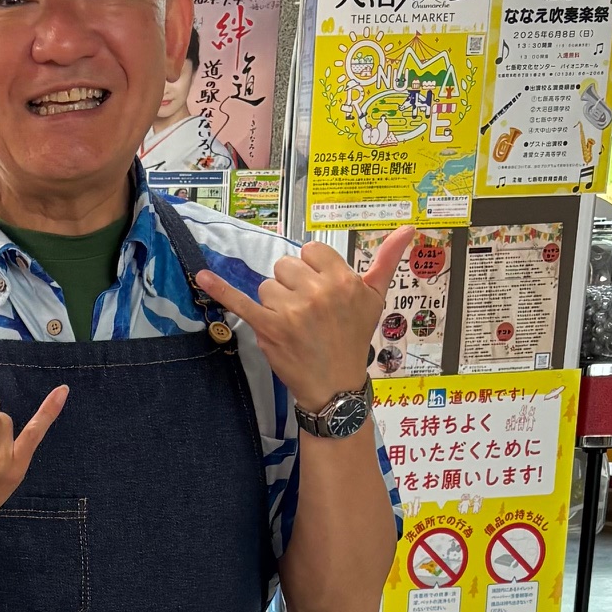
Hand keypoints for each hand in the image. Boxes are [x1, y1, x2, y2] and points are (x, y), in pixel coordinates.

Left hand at [197, 229, 412, 414]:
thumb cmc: (353, 338)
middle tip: (307, 314)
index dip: (312, 270)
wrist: (334, 384)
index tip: (320, 291)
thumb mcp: (375, 299)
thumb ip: (387, 260)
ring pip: (267, 285)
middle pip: (286, 266)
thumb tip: (409, 227)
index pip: (310, 251)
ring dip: (275, 302)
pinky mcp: (269, 328)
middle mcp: (318, 291)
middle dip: (292, 286)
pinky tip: (202, 274)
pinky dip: (220, 288)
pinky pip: (240, 301)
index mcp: (342, 279)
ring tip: (294, 326)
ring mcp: (292, 310)